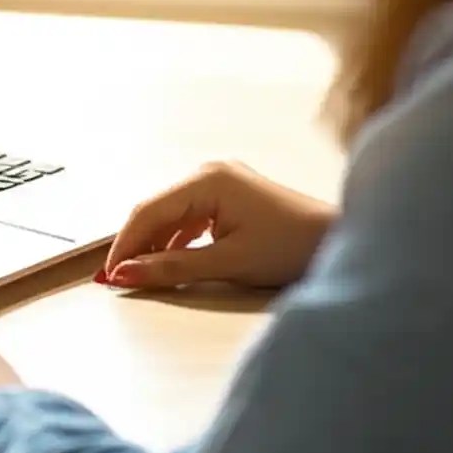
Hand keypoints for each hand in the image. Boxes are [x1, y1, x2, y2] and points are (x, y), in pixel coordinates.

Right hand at [103, 161, 336, 288]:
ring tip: (139, 274)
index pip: (148, 212)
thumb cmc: (292, 248)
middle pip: (156, 210)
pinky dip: (175, 240)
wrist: (343, 242)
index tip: (109, 277)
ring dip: (154, 244)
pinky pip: (189, 217)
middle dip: (136, 245)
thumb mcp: (227, 263)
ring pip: (171, 215)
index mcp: (207, 180)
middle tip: (117, 279)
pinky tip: (169, 261)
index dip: (125, 246)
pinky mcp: (231, 197)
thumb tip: (125, 276)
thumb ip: (171, 267)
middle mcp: (209, 173)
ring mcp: (221, 182)